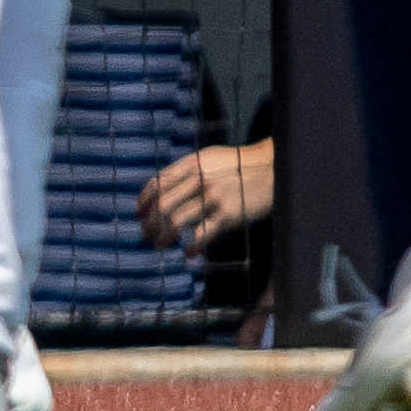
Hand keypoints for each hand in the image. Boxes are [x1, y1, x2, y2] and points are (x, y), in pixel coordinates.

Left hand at [139, 139, 275, 252]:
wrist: (272, 169)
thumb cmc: (240, 165)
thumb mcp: (209, 158)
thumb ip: (188, 170)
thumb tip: (165, 186)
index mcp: (191, 164)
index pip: (158, 183)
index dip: (144, 200)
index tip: (138, 214)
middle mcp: (198, 179)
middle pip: (162, 204)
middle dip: (150, 223)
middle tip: (146, 235)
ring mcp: (212, 197)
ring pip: (176, 220)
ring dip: (163, 236)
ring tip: (159, 245)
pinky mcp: (227, 214)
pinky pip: (202, 234)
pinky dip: (192, 246)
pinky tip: (189, 252)